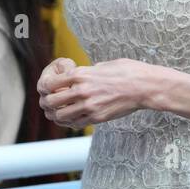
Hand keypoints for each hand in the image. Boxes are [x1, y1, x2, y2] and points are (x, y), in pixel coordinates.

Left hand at [38, 57, 154, 128]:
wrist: (145, 87)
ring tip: (58, 113)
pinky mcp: (97, 117)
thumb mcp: (104, 65)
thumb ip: (89, 71)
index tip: (46, 90)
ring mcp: (89, 106)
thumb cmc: (128, 72)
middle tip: (48, 104)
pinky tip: (71, 119)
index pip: (51, 83)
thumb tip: (81, 75)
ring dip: (57, 115)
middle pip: (52, 101)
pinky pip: (76, 123)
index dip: (44, 88)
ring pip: (61, 115)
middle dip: (47, 103)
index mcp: (82, 74)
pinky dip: (70, 122)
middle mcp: (82, 90)